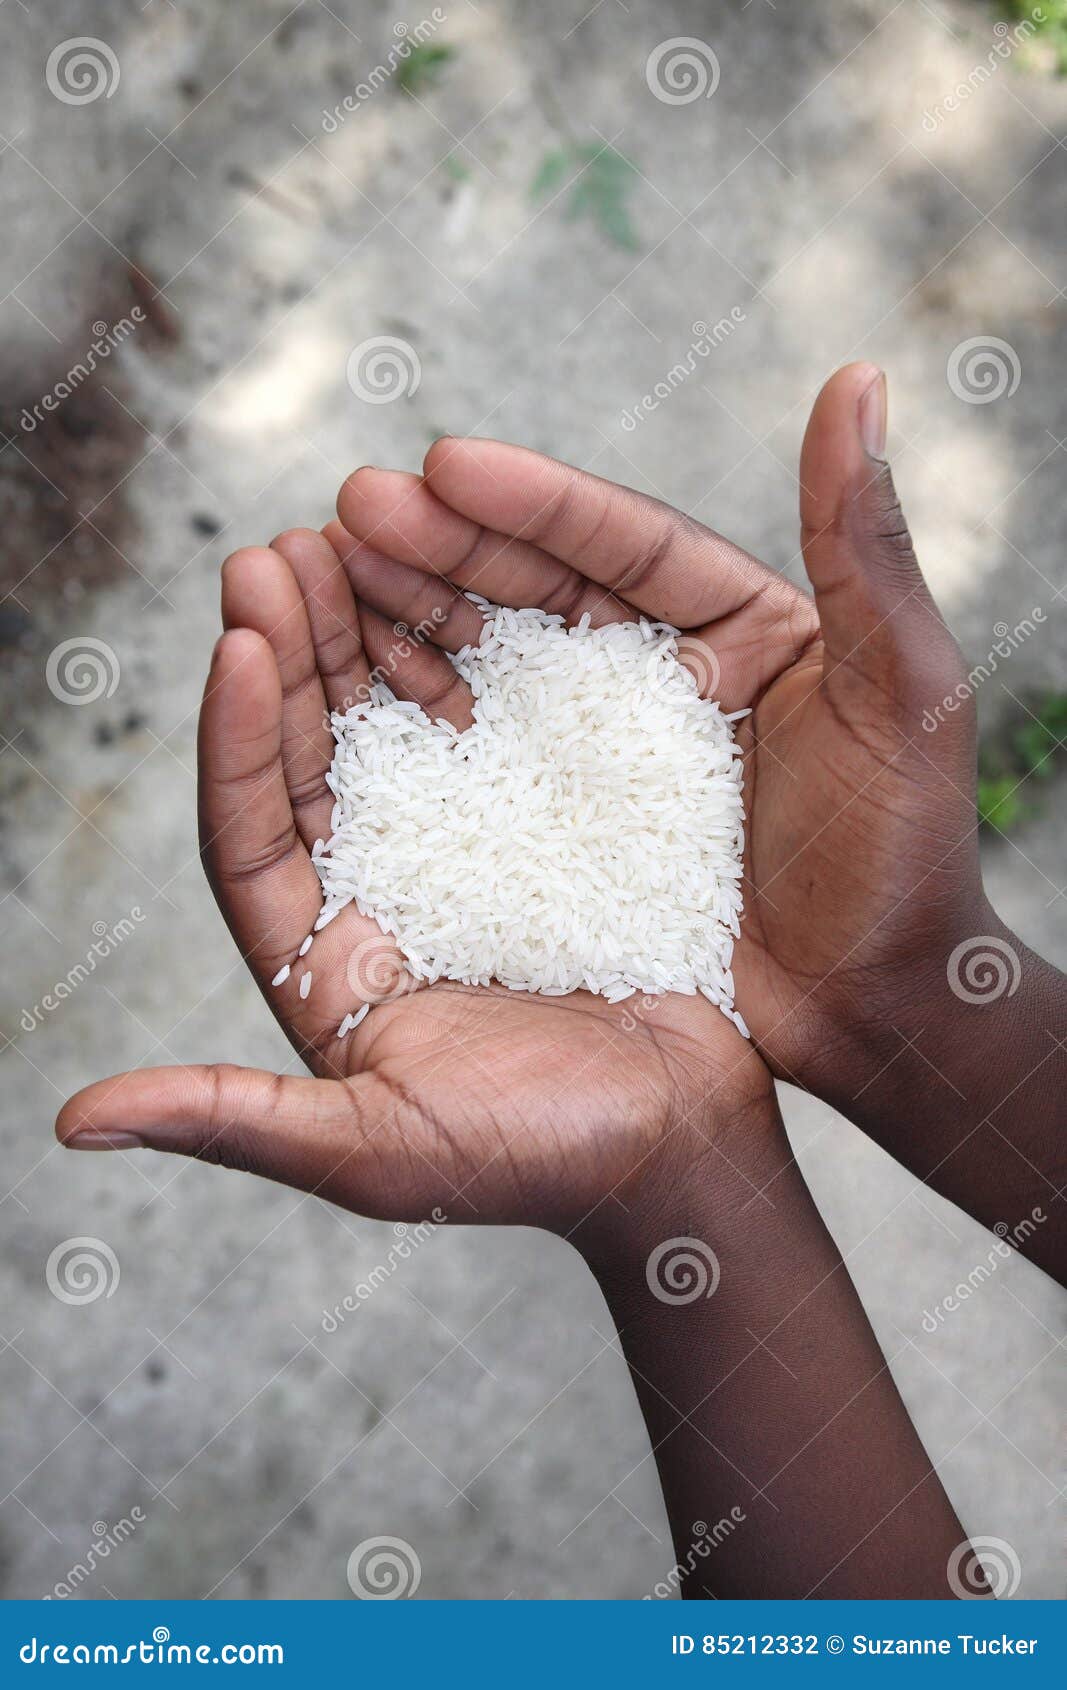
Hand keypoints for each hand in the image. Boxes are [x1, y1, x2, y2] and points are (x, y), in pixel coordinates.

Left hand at [56, 528, 770, 1237]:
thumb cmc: (539, 1162)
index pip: (249, 830)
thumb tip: (72, 1123)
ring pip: (390, 721)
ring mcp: (458, 850)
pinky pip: (487, 721)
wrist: (682, 1144)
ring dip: (362, 631)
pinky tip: (455, 589)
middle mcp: (376, 892)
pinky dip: (463, 654)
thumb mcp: (378, 1154)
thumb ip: (234, 1123)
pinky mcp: (536, 822)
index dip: (233, 738)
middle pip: (306, 755)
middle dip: (285, 651)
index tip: (234, 640)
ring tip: (346, 536)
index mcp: (323, 959)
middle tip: (274, 551)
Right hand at [325, 362, 987, 1112]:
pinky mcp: (550, 833)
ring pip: (482, 663)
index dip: (531, 503)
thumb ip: (867, 546)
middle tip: (347, 514)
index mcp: (731, 629)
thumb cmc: (905, 861)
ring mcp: (593, 758)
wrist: (871, 1017)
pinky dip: (400, 721)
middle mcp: (649, 681)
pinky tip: (338, 687)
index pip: (621, 544)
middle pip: (530, 592)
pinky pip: (465, 763)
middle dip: (436, 549)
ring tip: (310, 579)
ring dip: (397, 619)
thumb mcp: (905, 695)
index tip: (439, 465)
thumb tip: (862, 377)